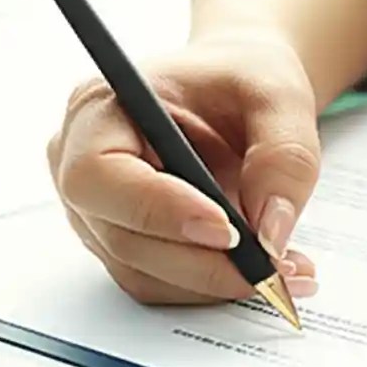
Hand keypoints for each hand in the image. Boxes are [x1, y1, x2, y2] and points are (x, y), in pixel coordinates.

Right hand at [47, 36, 321, 303]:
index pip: (99, 174)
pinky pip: (162, 283)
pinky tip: (262, 270)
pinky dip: (213, 286)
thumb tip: (271, 231)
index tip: (228, 230)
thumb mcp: (279, 95)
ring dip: (216, 282)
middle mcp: (79, 165)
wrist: (236, 94)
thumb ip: (282, 155)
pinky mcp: (124, 245)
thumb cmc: (240, 80)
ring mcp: (97, 213)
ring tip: (287, 272)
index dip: (158, 210)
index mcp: (98, 107)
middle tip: (276, 267)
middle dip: (205, 262)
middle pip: (124, 238)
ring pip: (144, 272)